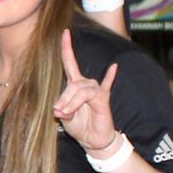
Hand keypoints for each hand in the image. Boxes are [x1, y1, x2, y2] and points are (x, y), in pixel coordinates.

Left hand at [53, 29, 120, 150]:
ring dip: (72, 102)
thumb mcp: (66, 119)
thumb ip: (64, 110)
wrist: (93, 140)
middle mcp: (85, 84)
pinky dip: (110, 76)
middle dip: (64, 98)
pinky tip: (113, 67)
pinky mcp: (104, 98)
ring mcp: (95, 90)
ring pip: (81, 91)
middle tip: (58, 112)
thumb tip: (60, 108)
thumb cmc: (80, 126)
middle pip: (72, 84)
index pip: (70, 63)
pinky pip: (106, 85)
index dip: (67, 48)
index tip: (65, 32)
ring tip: (67, 113)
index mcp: (74, 85)